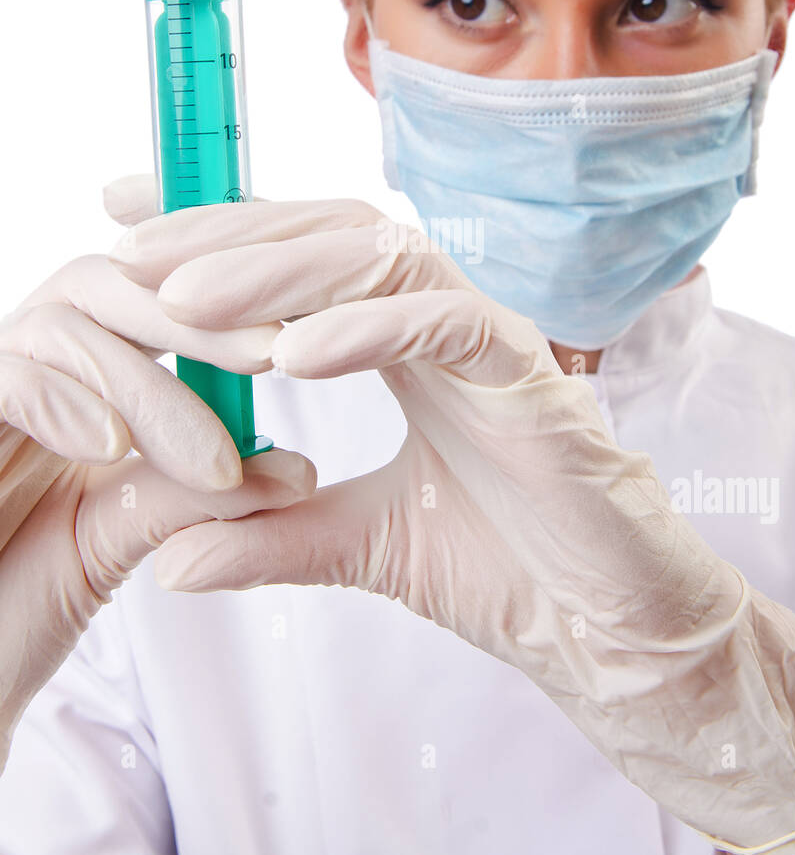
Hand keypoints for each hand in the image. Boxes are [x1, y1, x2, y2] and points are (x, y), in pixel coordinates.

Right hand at [0, 207, 314, 771]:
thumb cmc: (4, 614)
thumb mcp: (115, 541)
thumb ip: (194, 497)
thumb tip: (299, 470)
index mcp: (70, 380)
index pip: (144, 293)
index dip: (218, 293)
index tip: (296, 330)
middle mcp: (21, 367)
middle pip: (106, 282)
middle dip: (196, 314)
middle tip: (271, 354)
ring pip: (61, 325)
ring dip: (146, 387)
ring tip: (212, 464)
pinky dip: (58, 400)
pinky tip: (109, 447)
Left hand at [106, 186, 794, 854]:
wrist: (609, 633)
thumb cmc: (507, 572)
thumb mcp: (360, 546)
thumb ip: (269, 536)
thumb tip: (166, 559)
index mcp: (401, 343)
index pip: (302, 257)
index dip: (217, 231)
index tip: (124, 220)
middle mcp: (441, 322)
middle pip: (329, 234)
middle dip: (228, 237)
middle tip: (131, 253)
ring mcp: (490, 338)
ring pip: (382, 259)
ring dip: (279, 272)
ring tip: (187, 300)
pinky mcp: (533, 376)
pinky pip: (450, 323)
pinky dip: (371, 328)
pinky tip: (293, 356)